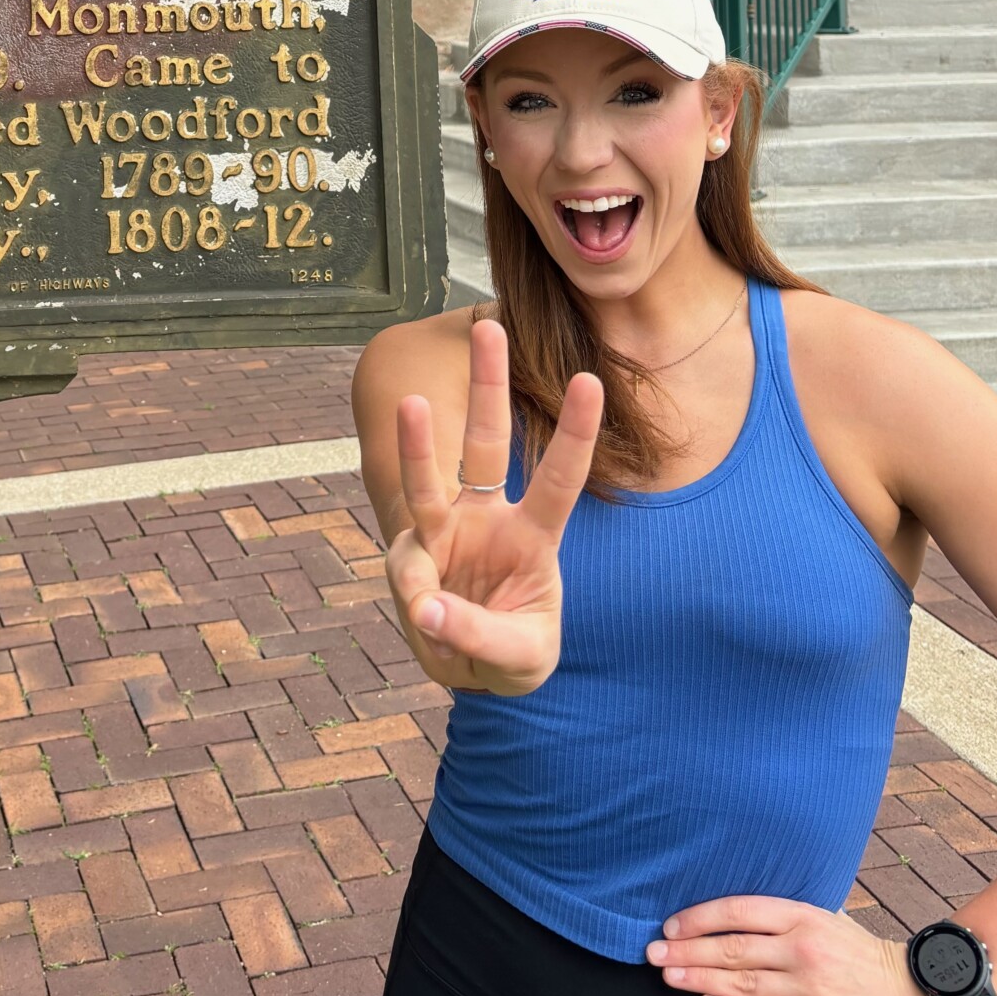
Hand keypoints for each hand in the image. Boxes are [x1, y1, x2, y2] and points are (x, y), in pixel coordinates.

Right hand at [384, 318, 601, 695]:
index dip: (575, 432)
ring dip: (420, 440)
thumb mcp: (521, 657)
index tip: (590, 379)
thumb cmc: (515, 653)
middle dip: (488, 383)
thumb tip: (426, 608)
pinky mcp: (412, 558)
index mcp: (534, 537)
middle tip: (488, 324)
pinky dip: (415, 592)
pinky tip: (430, 619)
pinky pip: (407, 566)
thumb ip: (480, 634)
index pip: (559, 478)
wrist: (474, 671)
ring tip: (414, 402)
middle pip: (486, 442)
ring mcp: (445, 533)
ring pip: (428, 478)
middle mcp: (486, 519)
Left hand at [648, 898, 968, 995]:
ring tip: (668, 977)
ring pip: (742, 982)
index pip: (738, 909)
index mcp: (804, 916)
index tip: (669, 925)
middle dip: (686, 950)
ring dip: (699, 979)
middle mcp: (803, 948)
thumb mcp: (830, 921)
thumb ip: (788, 917)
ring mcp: (811, 987)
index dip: (699, 917)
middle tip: (651, 954)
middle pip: (732, 946)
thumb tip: (738, 913)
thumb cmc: (868, 958)